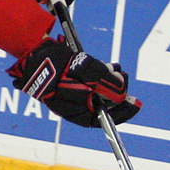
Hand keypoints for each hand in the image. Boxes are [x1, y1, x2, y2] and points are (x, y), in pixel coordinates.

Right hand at [8, 37, 141, 127]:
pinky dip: (93, 74)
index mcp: (73, 111)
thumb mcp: (89, 74)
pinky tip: (99, 64)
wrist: (33, 51)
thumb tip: (123, 95)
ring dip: (105, 79)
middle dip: (114, 90)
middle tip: (122, 76)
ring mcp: (63, 93)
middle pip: (99, 102)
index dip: (122, 112)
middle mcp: (68, 106)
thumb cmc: (59, 64)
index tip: (136, 103)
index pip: (102, 118)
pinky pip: (82, 82)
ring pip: (92, 90)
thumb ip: (108, 85)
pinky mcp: (60, 81)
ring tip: (111, 67)